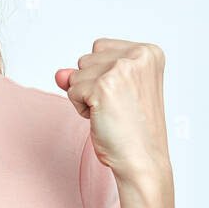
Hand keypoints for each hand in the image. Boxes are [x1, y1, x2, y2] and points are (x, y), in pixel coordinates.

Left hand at [55, 39, 170, 182]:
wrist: (143, 160)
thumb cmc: (133, 130)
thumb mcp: (111, 91)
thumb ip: (85, 74)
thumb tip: (59, 74)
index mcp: (149, 52)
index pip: (100, 47)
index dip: (102, 75)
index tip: (125, 96)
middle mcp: (139, 55)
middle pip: (86, 58)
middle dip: (92, 85)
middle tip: (118, 108)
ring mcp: (121, 69)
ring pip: (76, 74)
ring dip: (86, 97)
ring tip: (112, 113)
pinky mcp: (103, 86)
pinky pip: (72, 91)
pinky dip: (81, 108)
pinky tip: (103, 119)